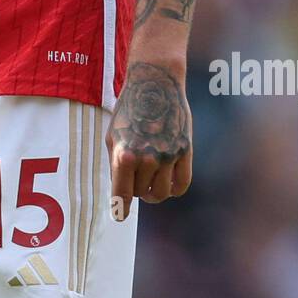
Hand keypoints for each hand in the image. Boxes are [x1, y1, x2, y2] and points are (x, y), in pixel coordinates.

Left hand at [107, 61, 191, 219]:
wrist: (155, 83)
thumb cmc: (129, 110)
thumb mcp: (112, 136)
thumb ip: (116, 166)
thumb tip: (121, 196)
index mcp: (124, 155)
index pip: (122, 196)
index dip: (120, 210)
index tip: (120, 215)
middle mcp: (147, 158)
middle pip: (141, 194)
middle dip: (136, 189)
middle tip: (134, 176)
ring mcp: (168, 155)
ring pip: (161, 193)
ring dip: (153, 191)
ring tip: (149, 180)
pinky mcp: (185, 151)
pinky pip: (182, 185)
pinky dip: (173, 189)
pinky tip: (166, 182)